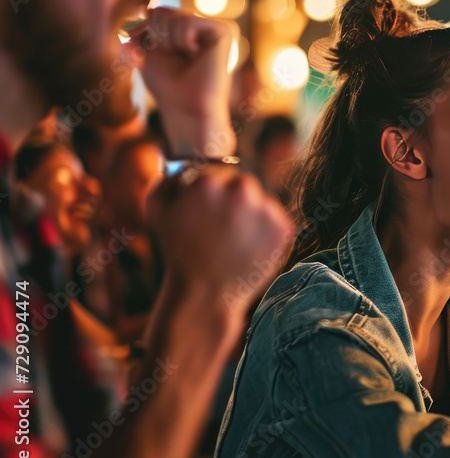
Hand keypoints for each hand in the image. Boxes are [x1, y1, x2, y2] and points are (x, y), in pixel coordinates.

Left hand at [127, 8, 234, 156]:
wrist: (186, 106)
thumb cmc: (168, 84)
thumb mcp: (143, 50)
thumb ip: (139, 25)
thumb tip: (146, 8)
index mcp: (186, 29)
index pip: (154, 12)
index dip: (147, 35)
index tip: (158, 58)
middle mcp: (201, 26)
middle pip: (162, 11)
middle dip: (158, 38)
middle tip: (175, 61)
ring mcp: (214, 27)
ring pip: (174, 16)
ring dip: (170, 43)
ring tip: (187, 61)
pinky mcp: (225, 31)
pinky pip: (188, 22)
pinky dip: (184, 42)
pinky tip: (197, 57)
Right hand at [147, 167, 292, 321]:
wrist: (206, 294)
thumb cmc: (179, 253)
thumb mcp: (157, 212)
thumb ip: (166, 179)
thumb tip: (177, 162)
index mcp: (210, 181)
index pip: (219, 172)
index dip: (213, 192)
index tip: (209, 211)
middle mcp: (242, 189)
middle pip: (243, 184)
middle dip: (235, 201)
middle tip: (223, 227)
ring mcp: (266, 208)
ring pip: (261, 202)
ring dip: (252, 215)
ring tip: (234, 241)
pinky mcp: (284, 227)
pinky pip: (275, 220)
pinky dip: (266, 231)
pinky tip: (249, 249)